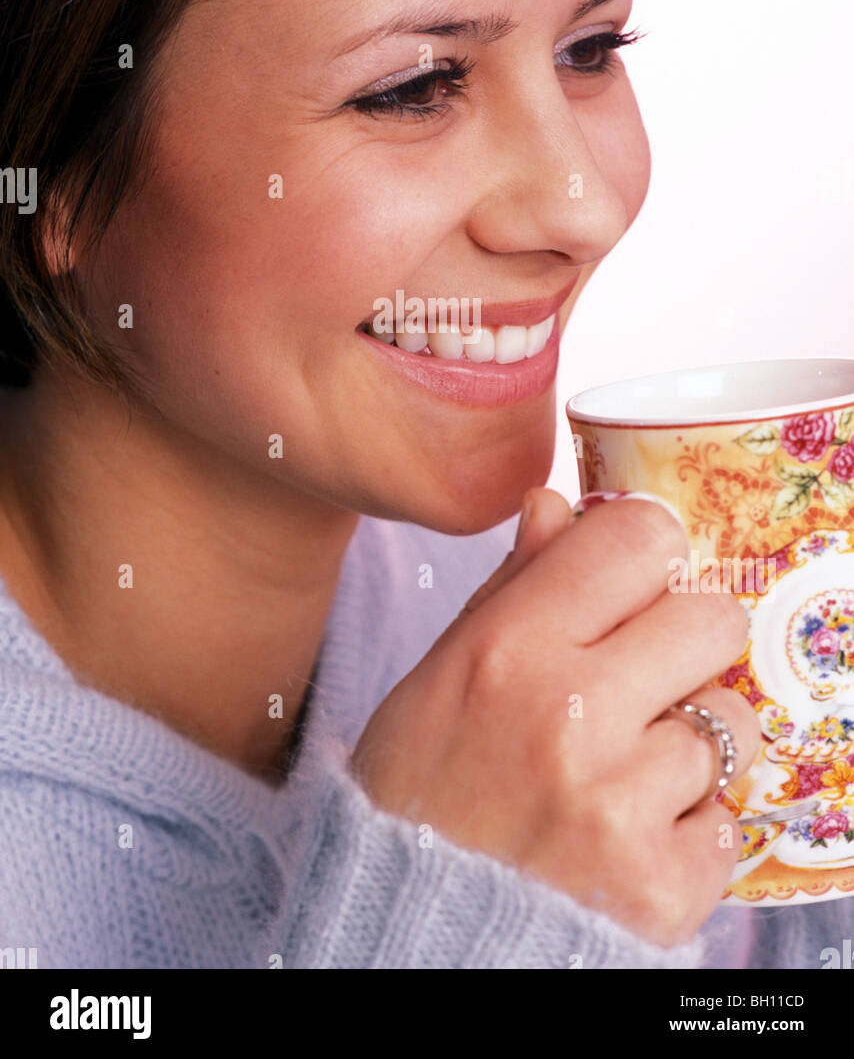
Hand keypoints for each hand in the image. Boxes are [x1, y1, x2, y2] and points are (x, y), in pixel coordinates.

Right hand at [351, 487, 761, 947]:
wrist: (406, 942)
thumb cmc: (419, 797)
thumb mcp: (439, 677)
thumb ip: (511, 589)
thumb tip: (557, 503)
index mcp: (508, 650)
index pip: (639, 539)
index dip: (645, 554)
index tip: (635, 581)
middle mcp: (570, 717)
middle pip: (712, 620)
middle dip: (684, 645)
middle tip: (640, 682)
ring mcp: (622, 805)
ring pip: (729, 724)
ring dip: (686, 748)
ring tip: (618, 779)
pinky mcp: (663, 886)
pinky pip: (725, 821)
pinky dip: (686, 832)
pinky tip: (623, 842)